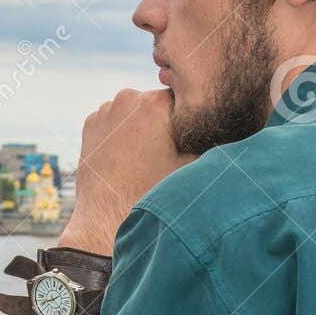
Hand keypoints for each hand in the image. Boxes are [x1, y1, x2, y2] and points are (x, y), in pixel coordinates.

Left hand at [58, 88, 194, 254]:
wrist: (109, 217)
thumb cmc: (154, 191)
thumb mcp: (193, 165)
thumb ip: (208, 139)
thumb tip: (224, 126)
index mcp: (155, 102)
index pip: (183, 98)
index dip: (188, 117)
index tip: (190, 136)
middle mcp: (128, 98)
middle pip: (156, 102)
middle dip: (164, 121)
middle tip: (169, 149)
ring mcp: (105, 110)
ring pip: (133, 111)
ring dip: (141, 125)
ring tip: (147, 156)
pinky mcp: (91, 124)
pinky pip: (114, 121)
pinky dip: (121, 133)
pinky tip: (127, 157)